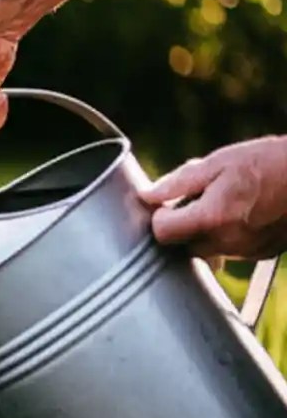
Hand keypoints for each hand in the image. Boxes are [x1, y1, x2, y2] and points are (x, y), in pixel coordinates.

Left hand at [139, 136, 286, 259]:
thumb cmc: (269, 163)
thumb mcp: (220, 163)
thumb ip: (179, 182)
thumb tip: (147, 195)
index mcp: (211, 218)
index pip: (162, 232)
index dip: (159, 216)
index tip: (166, 204)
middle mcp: (226, 241)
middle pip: (181, 245)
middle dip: (181, 225)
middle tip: (196, 200)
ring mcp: (245, 251)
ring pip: (205, 249)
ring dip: (204, 232)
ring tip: (223, 203)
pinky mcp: (260, 254)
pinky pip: (230, 251)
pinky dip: (226, 236)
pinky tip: (241, 213)